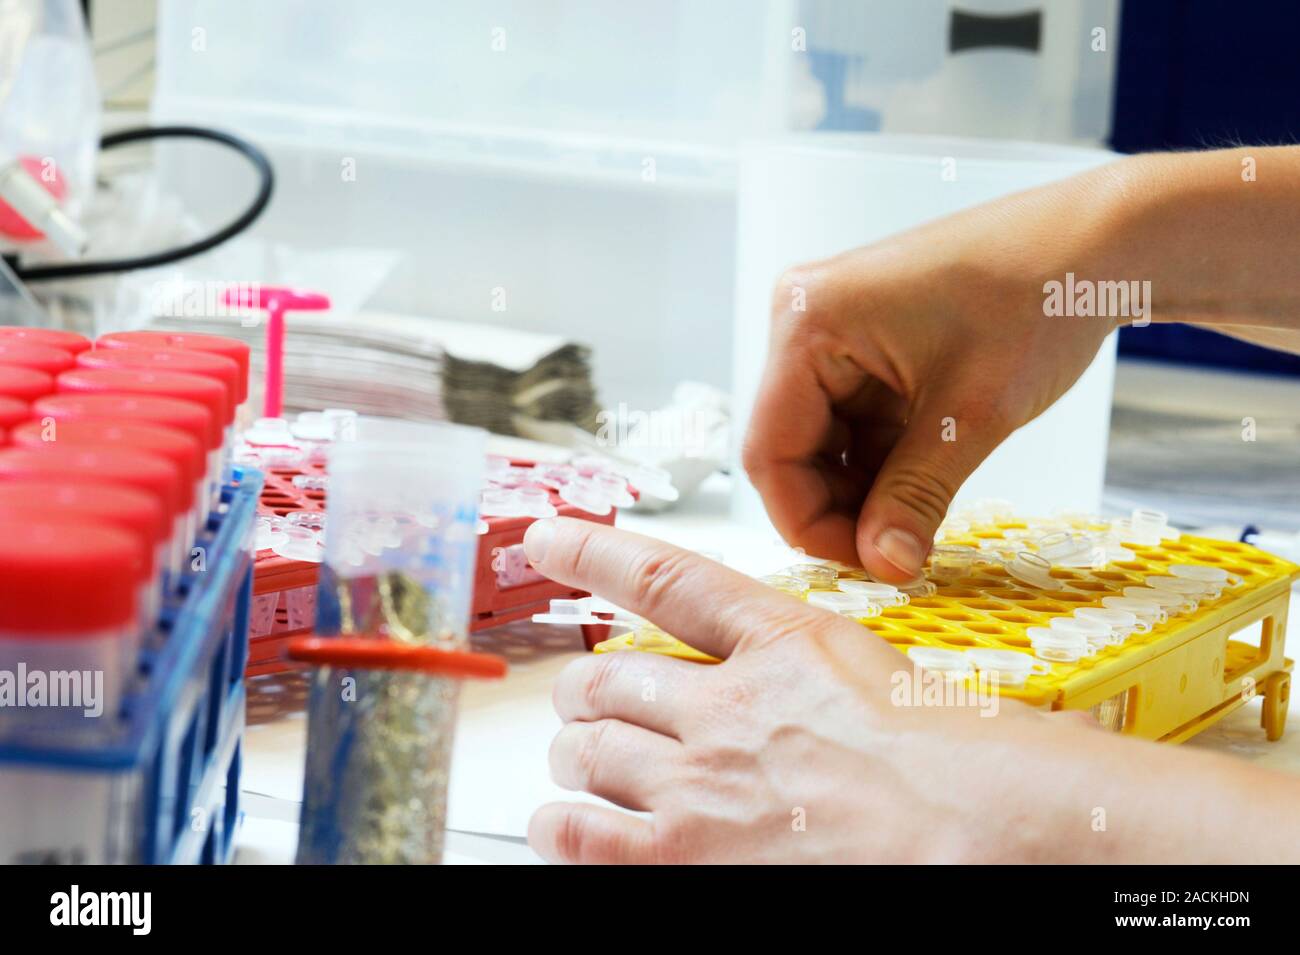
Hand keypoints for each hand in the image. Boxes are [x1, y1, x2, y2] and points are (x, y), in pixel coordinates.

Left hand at [521, 518, 1277, 864]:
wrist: (978, 834)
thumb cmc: (959, 766)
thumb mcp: (882, 681)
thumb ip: (805, 672)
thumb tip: (781, 688)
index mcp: (781, 644)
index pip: (662, 578)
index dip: (592, 551)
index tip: (544, 533)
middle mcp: (724, 705)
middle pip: (606, 681)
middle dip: (590, 696)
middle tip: (595, 710)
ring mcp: (696, 782)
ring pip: (586, 748)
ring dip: (578, 754)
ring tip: (585, 764)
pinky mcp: (681, 856)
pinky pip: (580, 831)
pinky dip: (564, 822)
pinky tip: (567, 819)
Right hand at [742, 166, 1130, 580]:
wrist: (1100, 244)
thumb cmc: (1040, 297)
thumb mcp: (972, 415)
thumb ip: (915, 496)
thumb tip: (885, 568)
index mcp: (809, 322)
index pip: (771, 449)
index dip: (807, 520)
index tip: (863, 565)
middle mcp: (805, 320)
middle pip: (792, 446)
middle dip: (840, 506)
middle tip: (894, 555)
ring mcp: (835, 329)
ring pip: (825, 440)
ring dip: (866, 488)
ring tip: (919, 521)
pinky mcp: (866, 342)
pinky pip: (855, 420)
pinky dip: (885, 461)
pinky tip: (924, 483)